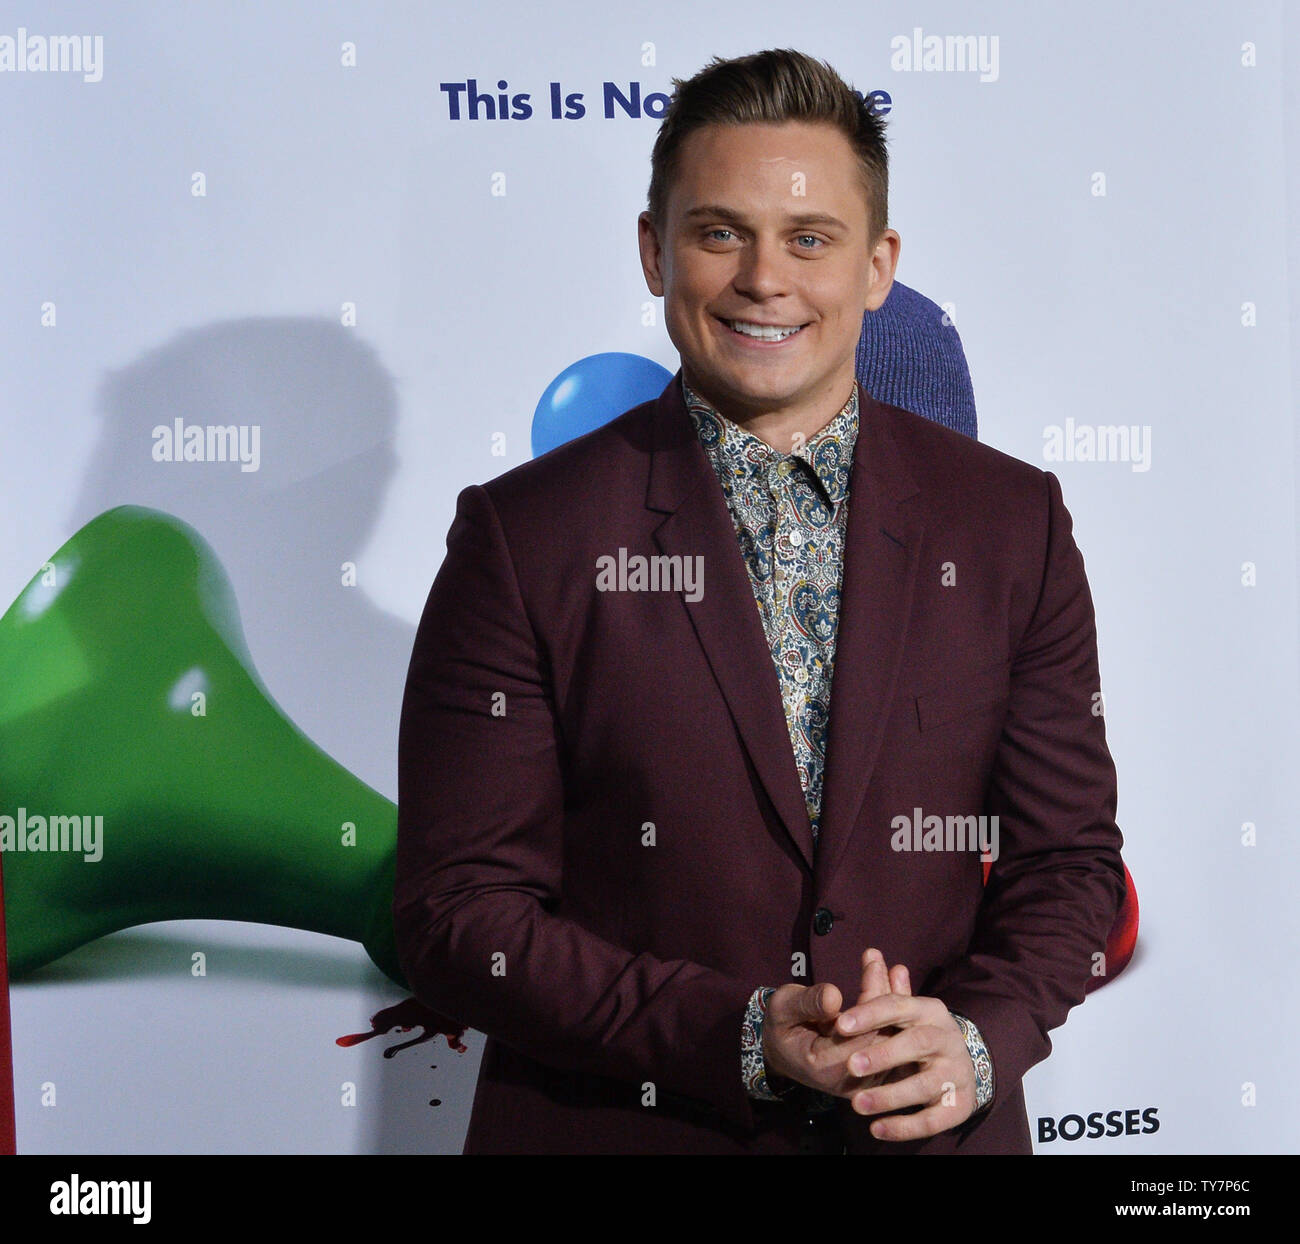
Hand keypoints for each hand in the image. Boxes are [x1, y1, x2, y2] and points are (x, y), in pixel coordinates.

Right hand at [761, 948, 907, 1097]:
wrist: (783, 1053)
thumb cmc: (782, 1026)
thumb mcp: (783, 1009)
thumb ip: (807, 1003)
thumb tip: (833, 996)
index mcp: (825, 1067)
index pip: (861, 1032)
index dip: (872, 997)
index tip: (874, 965)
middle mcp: (851, 1080)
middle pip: (882, 1036)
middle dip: (889, 997)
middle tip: (894, 966)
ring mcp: (866, 1082)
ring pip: (892, 1040)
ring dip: (897, 1004)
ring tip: (898, 971)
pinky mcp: (875, 1076)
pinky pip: (890, 1043)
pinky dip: (895, 1014)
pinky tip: (898, 985)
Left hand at [834, 971, 977, 1139]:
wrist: (966, 1064)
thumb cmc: (921, 1033)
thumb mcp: (904, 1010)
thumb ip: (883, 987)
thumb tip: (870, 953)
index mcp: (929, 1010)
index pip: (898, 1007)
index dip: (869, 1014)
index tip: (839, 1024)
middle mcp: (945, 1039)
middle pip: (916, 1044)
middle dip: (882, 1054)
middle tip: (849, 1065)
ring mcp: (955, 1073)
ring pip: (924, 1085)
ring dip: (890, 1096)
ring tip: (856, 1104)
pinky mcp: (958, 1106)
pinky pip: (933, 1119)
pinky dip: (906, 1127)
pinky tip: (877, 1129)